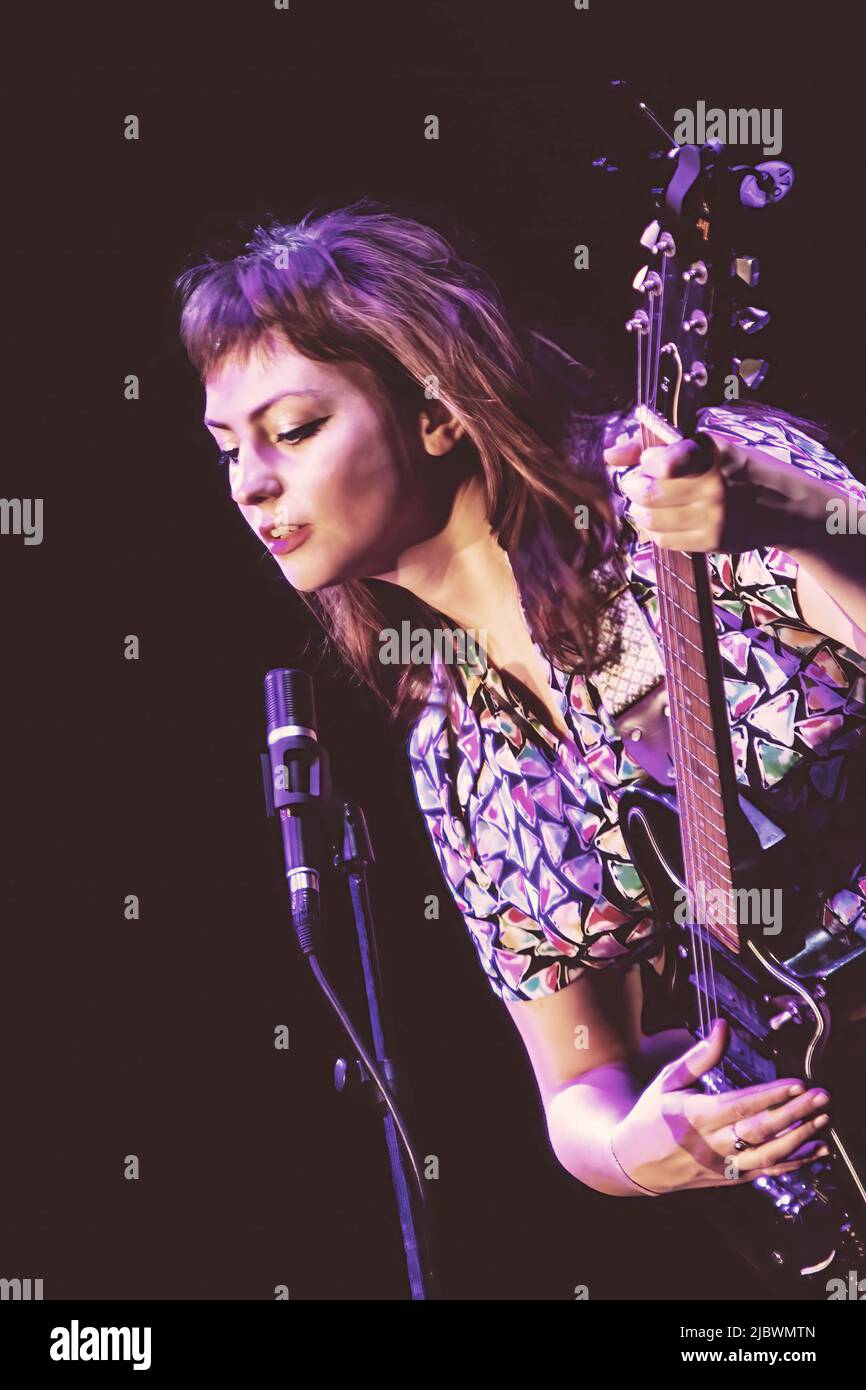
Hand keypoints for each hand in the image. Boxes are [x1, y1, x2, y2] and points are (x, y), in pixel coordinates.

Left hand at [605, 430, 836, 555]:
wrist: (785, 506)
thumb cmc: (739, 470)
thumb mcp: (709, 448)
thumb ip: (657, 447)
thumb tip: (609, 456)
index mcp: (714, 453)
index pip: (667, 461)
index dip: (648, 463)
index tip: (649, 462)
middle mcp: (714, 486)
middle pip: (649, 493)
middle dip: (633, 486)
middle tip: (635, 483)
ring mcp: (713, 517)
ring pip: (650, 519)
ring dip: (640, 510)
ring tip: (648, 502)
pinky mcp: (712, 541)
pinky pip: (664, 540)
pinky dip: (654, 530)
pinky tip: (664, 519)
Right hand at [611, 1019, 830, 1194]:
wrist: (633, 1162)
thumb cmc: (651, 1115)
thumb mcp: (668, 1080)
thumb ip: (699, 1056)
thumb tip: (722, 1027)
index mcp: (695, 1116)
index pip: (741, 1105)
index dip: (771, 1095)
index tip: (797, 1083)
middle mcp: (711, 1144)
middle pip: (760, 1130)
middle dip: (794, 1114)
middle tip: (821, 1098)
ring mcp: (721, 1164)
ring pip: (767, 1155)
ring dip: (799, 1139)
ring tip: (822, 1121)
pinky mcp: (729, 1178)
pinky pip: (766, 1172)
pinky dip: (793, 1163)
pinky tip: (813, 1150)